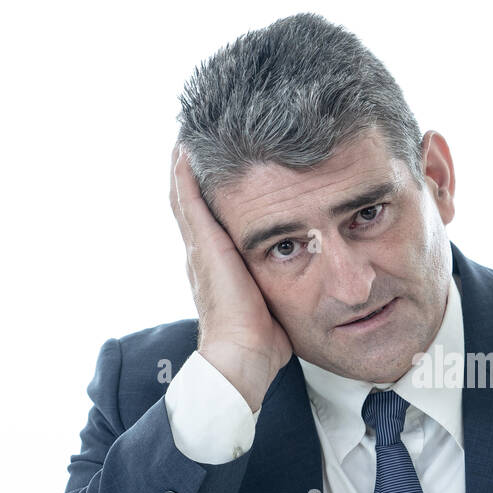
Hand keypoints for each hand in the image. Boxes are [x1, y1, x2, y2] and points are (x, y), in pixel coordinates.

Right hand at [169, 141, 292, 411]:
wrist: (242, 358)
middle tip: (194, 139)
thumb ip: (283, 282)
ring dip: (185, 166)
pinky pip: (189, 204)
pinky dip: (184, 178)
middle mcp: (204, 254)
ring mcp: (200, 249)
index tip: (215, 166)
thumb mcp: (276, 299)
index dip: (210, 193)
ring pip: (185, 197)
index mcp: (220, 265)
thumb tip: (309, 274)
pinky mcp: (203, 248)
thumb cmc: (264, 340)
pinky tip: (183, 151)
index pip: (212, 220)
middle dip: (193, 172)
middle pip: (193, 202)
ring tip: (187, 135)